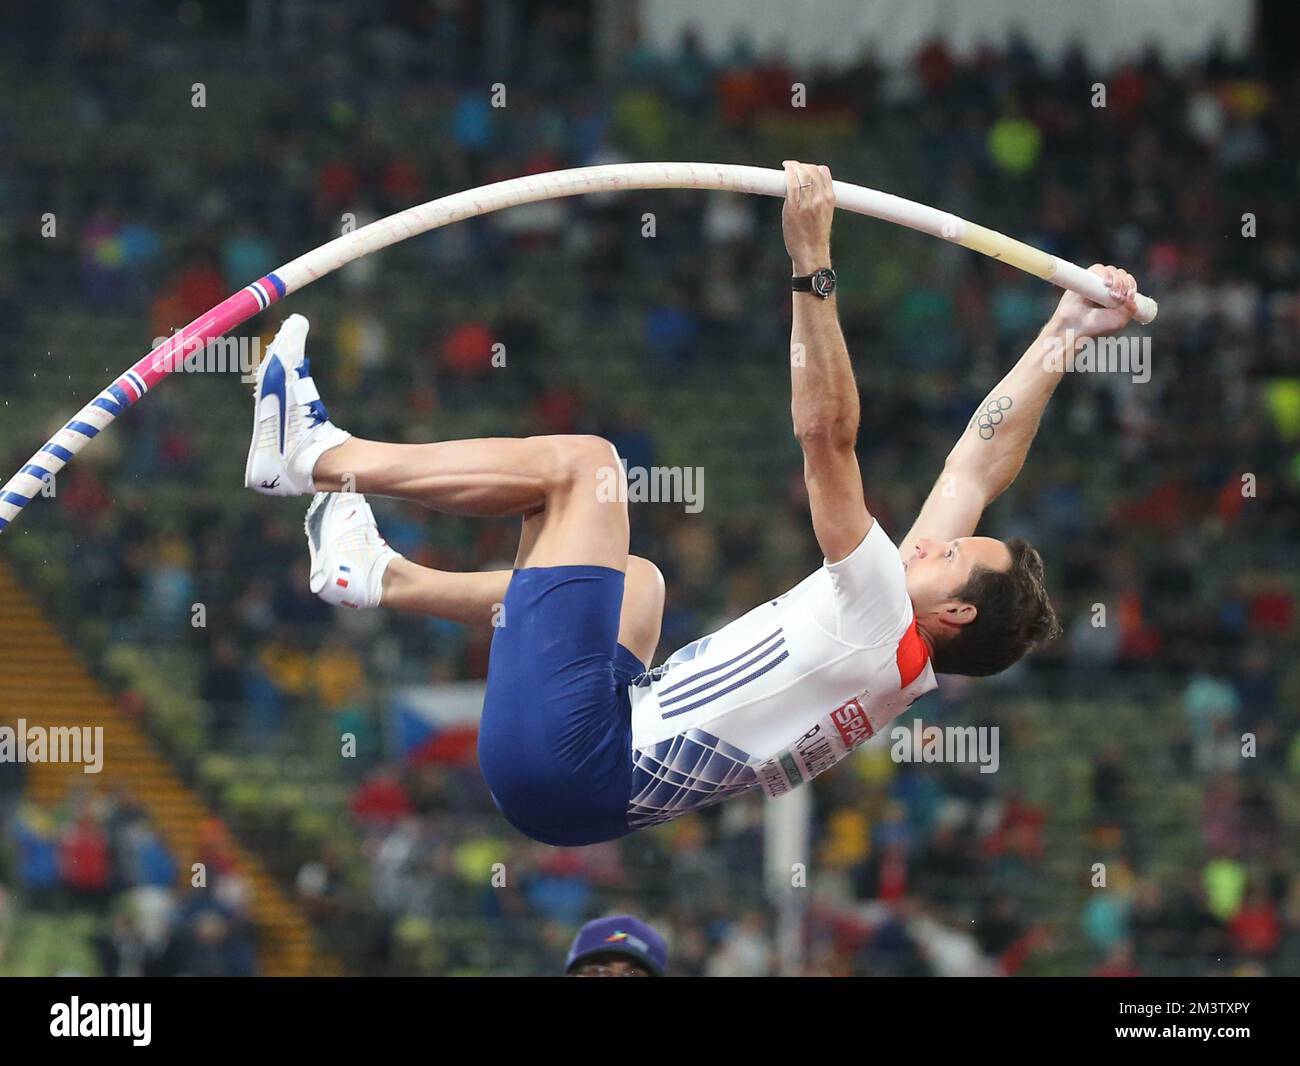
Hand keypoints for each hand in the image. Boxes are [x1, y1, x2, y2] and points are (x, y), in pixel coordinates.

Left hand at [782, 160, 834, 274]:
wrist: (811, 254)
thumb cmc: (816, 236)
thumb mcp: (825, 214)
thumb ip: (820, 199)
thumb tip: (809, 186)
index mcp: (830, 199)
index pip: (823, 172)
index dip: (812, 166)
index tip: (804, 167)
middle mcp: (820, 199)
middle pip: (811, 170)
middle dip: (801, 166)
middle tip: (792, 167)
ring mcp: (807, 204)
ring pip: (802, 175)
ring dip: (793, 167)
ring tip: (787, 168)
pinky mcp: (793, 209)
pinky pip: (792, 185)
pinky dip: (788, 174)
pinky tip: (785, 171)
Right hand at [1048, 263, 1138, 338]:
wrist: (1075, 326)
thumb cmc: (1094, 326)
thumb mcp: (1119, 321)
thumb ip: (1130, 309)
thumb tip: (1131, 294)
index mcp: (1116, 296)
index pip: (1128, 282)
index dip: (1131, 284)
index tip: (1130, 293)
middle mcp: (1106, 287)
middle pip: (1121, 274)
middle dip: (1123, 283)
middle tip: (1117, 296)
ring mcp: (1096, 282)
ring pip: (1111, 270)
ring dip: (1116, 278)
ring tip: (1112, 293)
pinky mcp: (1085, 278)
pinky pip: (1098, 268)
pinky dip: (1104, 273)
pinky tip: (1106, 283)